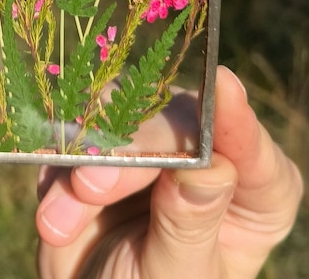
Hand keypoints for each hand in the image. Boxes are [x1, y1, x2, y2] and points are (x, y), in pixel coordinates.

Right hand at [36, 67, 302, 277]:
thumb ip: (189, 225)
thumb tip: (208, 170)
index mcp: (253, 193)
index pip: (252, 147)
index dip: (235, 117)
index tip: (223, 84)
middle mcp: (207, 153)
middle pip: (175, 126)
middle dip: (129, 156)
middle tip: (91, 187)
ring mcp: (153, 139)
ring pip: (119, 117)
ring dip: (84, 168)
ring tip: (59, 224)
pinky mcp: (102, 136)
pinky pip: (77, 131)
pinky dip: (58, 172)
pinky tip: (54, 218)